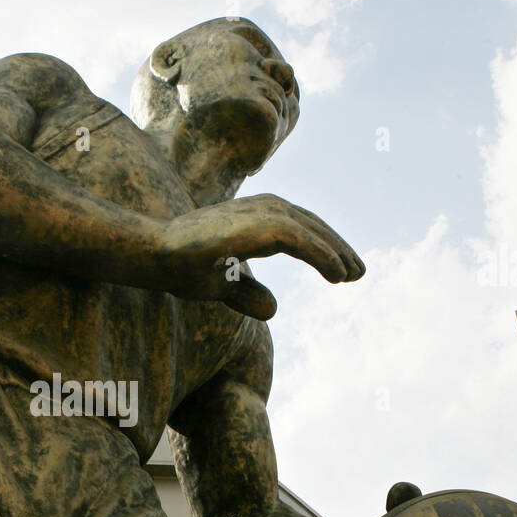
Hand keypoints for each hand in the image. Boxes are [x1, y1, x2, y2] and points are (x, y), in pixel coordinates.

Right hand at [154, 194, 364, 319]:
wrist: (156, 254)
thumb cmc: (181, 266)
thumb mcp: (221, 287)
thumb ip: (246, 294)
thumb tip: (275, 309)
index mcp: (254, 216)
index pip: (299, 227)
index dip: (323, 247)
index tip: (342, 271)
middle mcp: (262, 207)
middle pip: (312, 225)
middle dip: (337, 248)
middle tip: (359, 273)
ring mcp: (261, 212)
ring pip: (312, 230)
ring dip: (336, 252)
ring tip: (352, 276)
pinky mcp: (261, 226)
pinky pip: (302, 240)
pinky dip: (322, 256)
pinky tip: (337, 274)